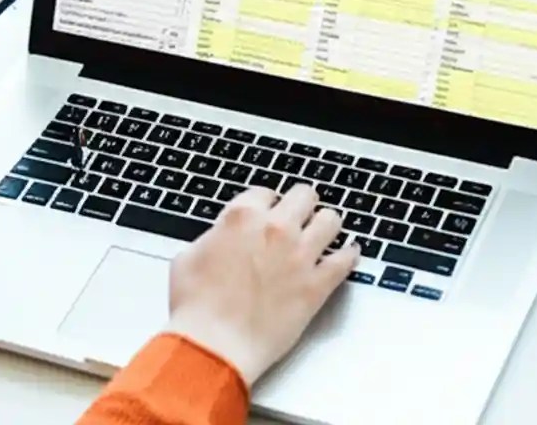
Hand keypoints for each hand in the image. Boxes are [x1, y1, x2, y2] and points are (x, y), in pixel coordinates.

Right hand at [165, 184, 359, 384]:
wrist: (214, 344)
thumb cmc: (196, 307)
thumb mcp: (187, 257)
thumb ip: (211, 238)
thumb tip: (218, 239)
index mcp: (242, 217)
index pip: (266, 192)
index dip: (266, 204)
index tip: (268, 212)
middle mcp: (275, 229)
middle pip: (304, 196)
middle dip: (300, 204)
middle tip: (299, 215)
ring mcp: (300, 255)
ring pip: (331, 220)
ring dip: (326, 224)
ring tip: (324, 230)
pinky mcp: (316, 285)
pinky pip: (345, 260)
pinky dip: (349, 254)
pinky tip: (349, 252)